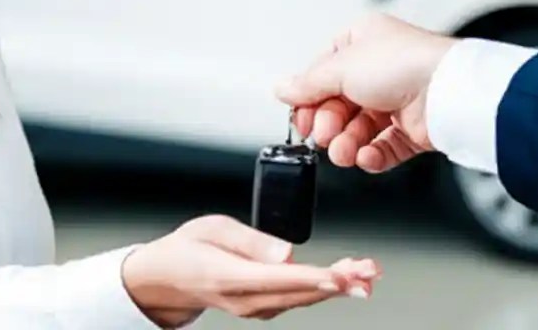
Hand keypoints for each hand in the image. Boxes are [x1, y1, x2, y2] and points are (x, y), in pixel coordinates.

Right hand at [121, 215, 379, 325]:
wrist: (167, 278)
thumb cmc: (189, 248)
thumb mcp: (212, 228)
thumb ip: (251, 240)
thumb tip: (287, 252)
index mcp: (230, 277)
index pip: (279, 279)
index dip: (314, 278)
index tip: (341, 276)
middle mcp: (246, 300)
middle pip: (300, 293)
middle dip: (340, 283)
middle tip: (370, 272)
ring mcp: (255, 308)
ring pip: (303, 299)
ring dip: (338, 286)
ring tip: (367, 273)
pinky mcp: (263, 306)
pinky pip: (298, 299)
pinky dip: (324, 288)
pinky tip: (345, 277)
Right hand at [275, 14, 457, 172]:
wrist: (448, 91)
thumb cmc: (406, 63)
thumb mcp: (341, 66)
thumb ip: (308, 83)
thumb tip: (283, 88)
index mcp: (363, 41)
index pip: (323, 72)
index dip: (310, 97)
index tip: (300, 116)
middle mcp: (381, 69)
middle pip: (338, 105)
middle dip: (328, 124)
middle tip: (323, 134)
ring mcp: (397, 100)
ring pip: (358, 130)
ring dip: (346, 145)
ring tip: (344, 151)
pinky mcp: (412, 129)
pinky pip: (382, 148)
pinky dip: (371, 156)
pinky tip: (366, 156)